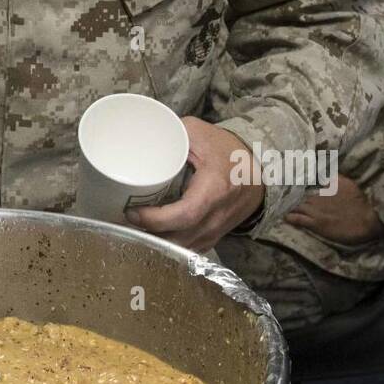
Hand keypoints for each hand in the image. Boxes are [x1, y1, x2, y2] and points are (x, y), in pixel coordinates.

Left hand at [126, 117, 263, 252]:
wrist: (259, 172)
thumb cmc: (228, 151)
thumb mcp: (199, 133)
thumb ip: (171, 132)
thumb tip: (141, 133)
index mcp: (215, 189)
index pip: (184, 215)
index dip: (155, 219)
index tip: (132, 212)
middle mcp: (217, 216)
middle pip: (179, 239)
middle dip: (148, 235)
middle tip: (124, 221)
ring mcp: (216, 231)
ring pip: (182, 250)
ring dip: (156, 244)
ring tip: (133, 229)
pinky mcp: (213, 238)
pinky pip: (188, 251)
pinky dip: (169, 247)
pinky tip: (152, 236)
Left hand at [284, 173, 383, 245]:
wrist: (367, 220)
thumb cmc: (359, 202)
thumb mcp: (347, 184)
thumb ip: (333, 177)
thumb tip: (321, 173)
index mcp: (323, 186)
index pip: (303, 183)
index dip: (294, 184)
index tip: (284, 181)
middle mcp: (316, 197)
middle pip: (297, 195)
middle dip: (288, 194)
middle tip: (277, 194)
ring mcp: (315, 210)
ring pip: (295, 206)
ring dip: (287, 205)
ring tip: (278, 205)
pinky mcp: (316, 223)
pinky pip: (298, 219)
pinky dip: (290, 217)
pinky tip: (284, 216)